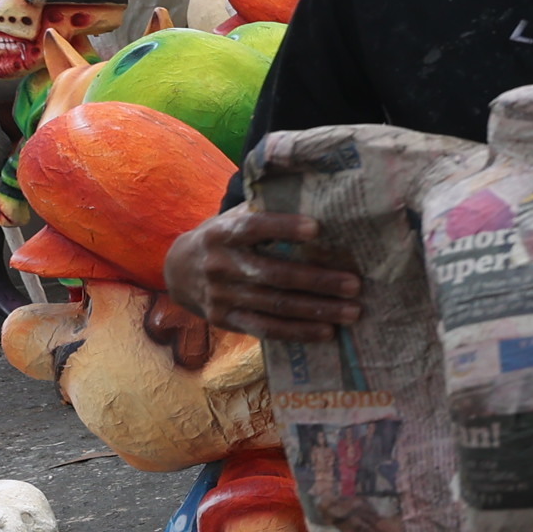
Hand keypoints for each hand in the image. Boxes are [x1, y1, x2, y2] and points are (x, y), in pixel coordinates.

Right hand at [168, 206, 361, 342]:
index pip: (253, 228)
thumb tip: (316, 200)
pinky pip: (265, 329)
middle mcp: (219, 265)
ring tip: (352, 311)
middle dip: (318, 281)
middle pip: (274, 274)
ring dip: (317, 310)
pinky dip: (298, 332)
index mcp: (222, 233)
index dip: (283, 227)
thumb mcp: (233, 218)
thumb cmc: (224, 239)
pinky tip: (327, 332)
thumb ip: (263, 211)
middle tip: (355, 284)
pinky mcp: (224, 319)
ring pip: (275, 305)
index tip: (317, 228)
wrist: (178, 271)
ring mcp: (220, 296)